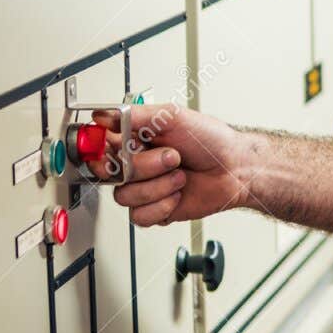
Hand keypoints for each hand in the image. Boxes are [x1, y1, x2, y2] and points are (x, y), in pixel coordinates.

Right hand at [88, 104, 254, 226]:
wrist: (235, 169)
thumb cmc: (211, 140)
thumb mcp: (173, 116)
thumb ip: (135, 115)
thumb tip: (102, 115)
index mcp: (133, 138)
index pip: (98, 146)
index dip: (101, 149)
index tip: (117, 148)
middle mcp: (134, 164)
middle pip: (111, 173)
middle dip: (146, 166)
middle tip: (172, 157)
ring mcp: (142, 188)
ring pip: (124, 196)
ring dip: (159, 186)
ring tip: (179, 176)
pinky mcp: (153, 210)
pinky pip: (139, 216)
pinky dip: (162, 205)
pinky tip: (177, 195)